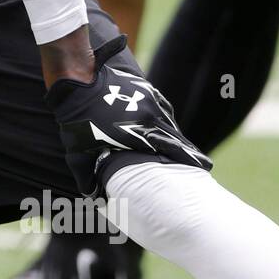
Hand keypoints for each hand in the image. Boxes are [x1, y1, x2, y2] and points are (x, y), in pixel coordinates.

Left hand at [45, 35, 210, 195]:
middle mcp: (149, 117)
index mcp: (139, 134)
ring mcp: (149, 100)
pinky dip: (163, 118)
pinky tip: (163, 125)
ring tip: (180, 147)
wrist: (77, 81)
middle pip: (175, 137)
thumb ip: (87, 176)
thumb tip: (92, 197)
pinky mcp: (145, 89)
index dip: (189, 159)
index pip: (173, 150)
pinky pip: (161, 107)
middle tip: (199, 164)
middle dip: (186, 151)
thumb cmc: (75, 121)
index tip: (203, 168)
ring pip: (168, 121)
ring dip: (173, 134)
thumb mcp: (78, 153)